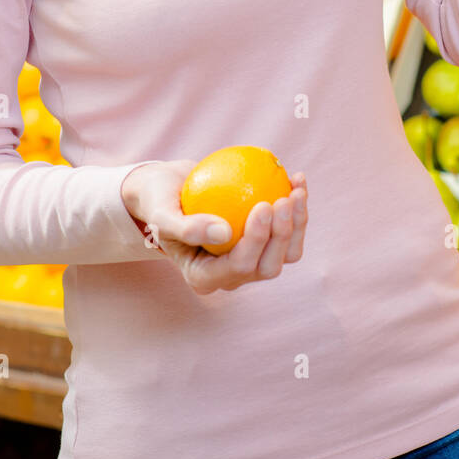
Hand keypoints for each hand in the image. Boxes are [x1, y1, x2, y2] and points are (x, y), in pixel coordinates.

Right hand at [121, 159, 307, 294]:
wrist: (170, 190)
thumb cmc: (160, 201)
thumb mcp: (161, 214)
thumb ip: (185, 228)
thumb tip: (224, 234)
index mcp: (205, 277)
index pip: (238, 266)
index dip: (257, 240)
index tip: (263, 204)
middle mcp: (231, 275)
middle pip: (267, 266)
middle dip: (282, 235)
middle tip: (283, 199)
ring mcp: (250, 260)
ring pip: (286, 253)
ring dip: (298, 223)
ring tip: (297, 190)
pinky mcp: (264, 242)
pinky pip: (288, 231)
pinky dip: (297, 208)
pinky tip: (296, 180)